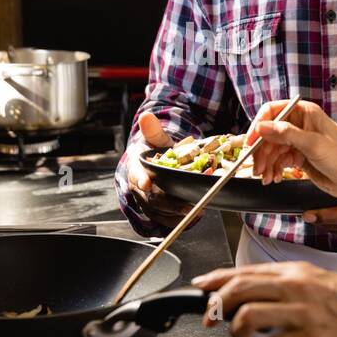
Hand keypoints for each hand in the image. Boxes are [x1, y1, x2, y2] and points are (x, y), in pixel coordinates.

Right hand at [125, 112, 192, 227]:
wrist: (152, 167)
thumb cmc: (154, 153)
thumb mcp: (155, 140)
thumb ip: (154, 131)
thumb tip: (146, 116)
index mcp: (136, 168)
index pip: (136, 174)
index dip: (141, 178)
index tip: (146, 183)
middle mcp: (138, 187)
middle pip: (152, 198)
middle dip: (172, 201)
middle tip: (192, 202)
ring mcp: (146, 202)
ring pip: (160, 211)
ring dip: (180, 211)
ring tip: (200, 208)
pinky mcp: (155, 212)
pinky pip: (165, 220)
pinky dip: (180, 219)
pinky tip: (195, 214)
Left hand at [193, 261, 336, 336]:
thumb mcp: (318, 282)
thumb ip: (288, 285)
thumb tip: (256, 294)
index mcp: (297, 272)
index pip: (246, 271)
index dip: (217, 280)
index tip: (202, 288)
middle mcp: (297, 287)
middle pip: (240, 288)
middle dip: (216, 305)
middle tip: (210, 319)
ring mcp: (305, 313)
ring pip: (249, 315)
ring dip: (237, 333)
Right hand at [243, 99, 336, 199]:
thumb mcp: (313, 144)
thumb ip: (286, 134)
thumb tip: (262, 126)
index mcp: (305, 112)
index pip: (273, 111)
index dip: (259, 125)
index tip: (251, 142)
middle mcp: (300, 124)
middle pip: (269, 133)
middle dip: (261, 151)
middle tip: (256, 167)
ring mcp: (299, 141)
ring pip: (272, 148)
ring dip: (266, 163)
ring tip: (264, 177)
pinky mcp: (299, 156)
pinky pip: (279, 160)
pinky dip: (274, 169)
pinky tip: (273, 177)